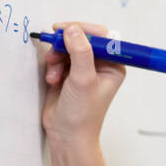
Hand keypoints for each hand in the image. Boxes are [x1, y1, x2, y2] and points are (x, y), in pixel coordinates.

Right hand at [41, 21, 126, 152]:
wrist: (67, 136)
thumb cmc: (82, 113)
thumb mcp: (83, 79)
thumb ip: (80, 52)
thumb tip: (72, 29)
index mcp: (113, 65)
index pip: (101, 36)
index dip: (82, 30)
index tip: (64, 29)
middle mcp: (100, 65)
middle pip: (82, 39)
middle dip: (65, 44)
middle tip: (52, 45)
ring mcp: (83, 68)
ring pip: (67, 48)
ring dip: (57, 57)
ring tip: (54, 73)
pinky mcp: (68, 74)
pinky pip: (58, 58)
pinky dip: (53, 66)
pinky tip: (52, 80)